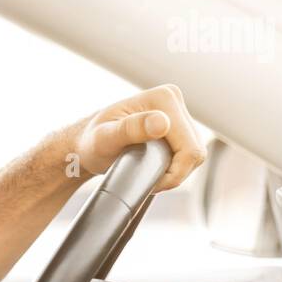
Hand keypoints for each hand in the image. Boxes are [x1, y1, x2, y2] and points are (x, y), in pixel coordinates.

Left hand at [73, 84, 206, 191]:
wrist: (85, 143)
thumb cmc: (91, 142)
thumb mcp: (104, 138)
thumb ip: (131, 129)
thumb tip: (162, 123)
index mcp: (163, 98)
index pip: (190, 148)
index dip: (174, 173)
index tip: (149, 182)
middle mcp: (173, 99)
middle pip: (195, 151)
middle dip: (175, 173)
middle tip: (148, 181)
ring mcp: (177, 112)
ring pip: (195, 154)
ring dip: (175, 171)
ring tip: (148, 174)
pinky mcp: (177, 124)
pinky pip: (189, 153)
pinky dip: (175, 166)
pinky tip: (155, 167)